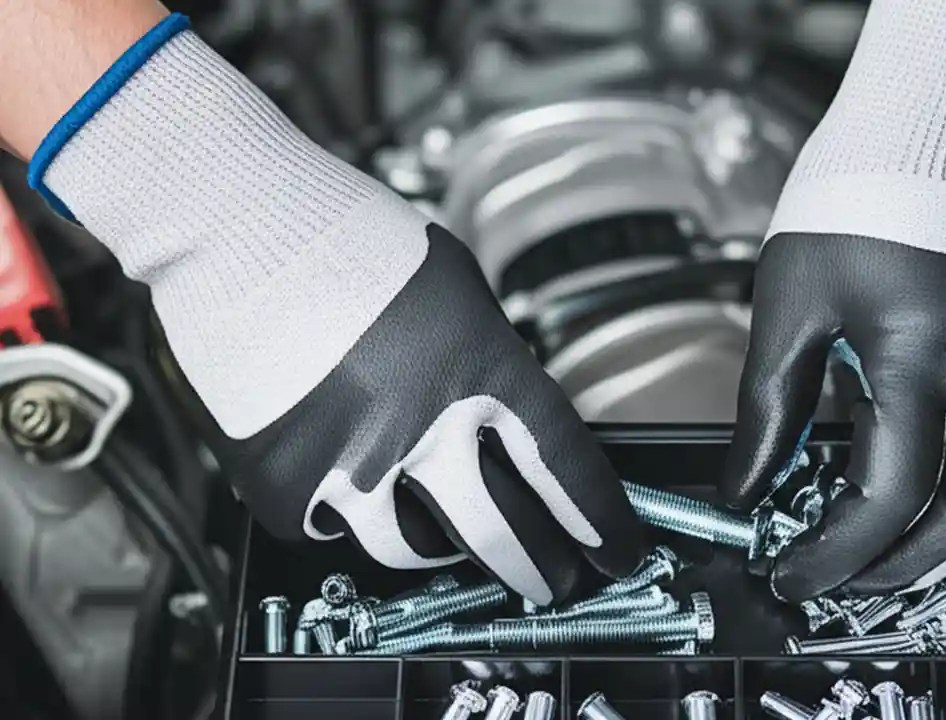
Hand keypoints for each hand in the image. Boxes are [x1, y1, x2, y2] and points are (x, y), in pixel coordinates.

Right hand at [26, 20, 644, 605]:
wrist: (240, 220)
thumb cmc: (351, 238)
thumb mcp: (456, 287)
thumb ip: (485, 361)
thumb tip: (503, 419)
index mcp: (482, 366)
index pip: (563, 464)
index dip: (597, 518)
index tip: (615, 549)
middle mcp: (425, 422)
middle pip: (502, 531)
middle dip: (538, 568)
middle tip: (550, 583)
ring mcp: (352, 459)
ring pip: (411, 548)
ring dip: (437, 548)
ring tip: (443, 539)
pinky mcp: (285, 477)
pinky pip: (325, 528)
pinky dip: (338, 514)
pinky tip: (342, 486)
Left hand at [724, 235, 945, 600]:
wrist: (928, 131)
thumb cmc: (851, 206)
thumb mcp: (791, 309)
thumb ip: (770, 409)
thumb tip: (745, 486)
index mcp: (914, 360)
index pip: (886, 494)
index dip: (837, 552)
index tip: (796, 574)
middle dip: (912, 563)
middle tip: (857, 581)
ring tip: (900, 550)